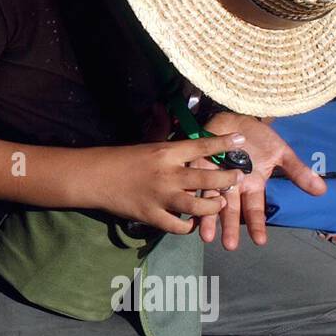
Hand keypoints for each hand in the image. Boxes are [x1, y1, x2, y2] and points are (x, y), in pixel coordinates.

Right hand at [91, 134, 245, 235]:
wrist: (94, 177)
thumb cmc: (120, 158)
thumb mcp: (145, 143)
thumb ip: (161, 132)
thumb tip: (164, 109)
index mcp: (165, 152)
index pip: (200, 146)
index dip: (223, 143)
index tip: (241, 141)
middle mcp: (167, 175)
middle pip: (207, 179)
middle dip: (227, 179)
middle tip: (237, 178)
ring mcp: (161, 197)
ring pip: (198, 206)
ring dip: (213, 206)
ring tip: (220, 203)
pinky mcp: (152, 216)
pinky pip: (178, 226)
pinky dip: (188, 226)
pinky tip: (191, 223)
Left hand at [194, 113, 325, 248]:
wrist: (240, 115)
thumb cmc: (260, 137)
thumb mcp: (282, 153)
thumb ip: (298, 172)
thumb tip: (322, 190)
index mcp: (252, 186)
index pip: (255, 209)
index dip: (257, 224)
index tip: (260, 241)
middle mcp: (232, 186)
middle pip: (231, 210)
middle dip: (229, 227)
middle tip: (229, 245)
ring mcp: (215, 175)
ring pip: (210, 199)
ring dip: (208, 217)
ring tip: (206, 236)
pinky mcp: (199, 162)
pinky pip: (195, 179)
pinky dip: (193, 191)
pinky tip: (188, 204)